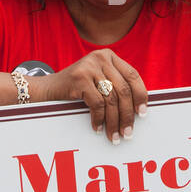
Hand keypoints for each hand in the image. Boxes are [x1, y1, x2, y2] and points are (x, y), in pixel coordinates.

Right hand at [32, 50, 147, 141]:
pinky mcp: (79, 77)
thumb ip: (115, 86)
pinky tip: (98, 128)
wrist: (48, 89)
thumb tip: (138, 108)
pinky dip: (99, 119)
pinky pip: (97, 104)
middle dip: (127, 115)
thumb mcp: (98, 80)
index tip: (143, 113)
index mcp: (109, 56)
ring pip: (111, 99)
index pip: (133, 75)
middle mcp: (101, 57)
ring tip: (114, 136)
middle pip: (123, 90)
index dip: (140, 95)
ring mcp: (89, 66)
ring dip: (114, 122)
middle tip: (127, 133)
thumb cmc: (77, 89)